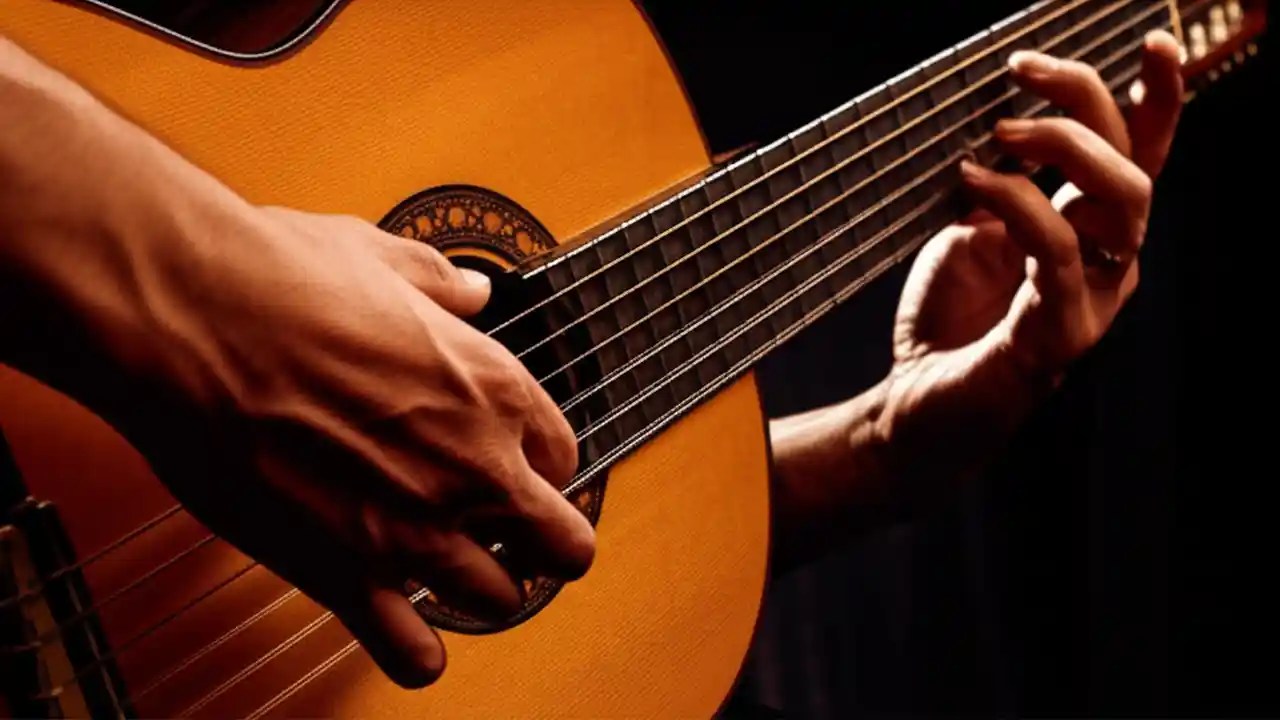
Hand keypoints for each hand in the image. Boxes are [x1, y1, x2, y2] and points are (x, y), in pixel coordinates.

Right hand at [130, 207, 594, 687]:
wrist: (191, 317)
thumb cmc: (280, 279)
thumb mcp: (385, 257)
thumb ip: (442, 284)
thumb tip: (468, 290)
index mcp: (494, 390)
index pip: (562, 456)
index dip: (538, 463)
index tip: (513, 464)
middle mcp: (473, 467)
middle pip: (562, 544)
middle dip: (544, 541)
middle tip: (510, 534)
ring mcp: (414, 529)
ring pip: (501, 599)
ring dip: (482, 588)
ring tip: (449, 569)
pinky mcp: (347, 574)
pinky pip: (414, 654)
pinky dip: (416, 651)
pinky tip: (403, 627)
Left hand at [879, 31, 1182, 456]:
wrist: (915, 405)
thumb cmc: (947, 323)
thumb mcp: (968, 235)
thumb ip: (998, 189)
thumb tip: (994, 132)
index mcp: (1091, 235)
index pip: (1140, 159)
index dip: (1158, 99)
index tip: (1150, 40)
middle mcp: (1107, 263)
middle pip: (1135, 164)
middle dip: (1087, 101)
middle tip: (1021, 71)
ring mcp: (1093, 300)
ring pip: (1123, 200)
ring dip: (1063, 146)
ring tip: (1001, 128)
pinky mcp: (1061, 333)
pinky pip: (1057, 249)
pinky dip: (1018, 203)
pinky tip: (973, 181)